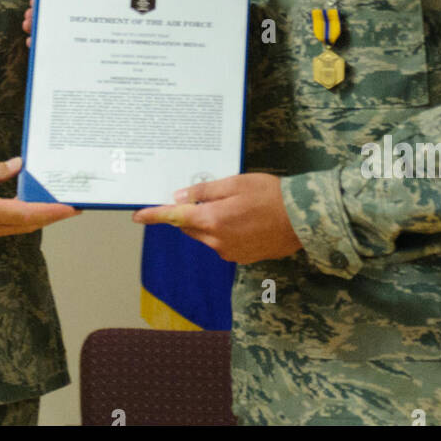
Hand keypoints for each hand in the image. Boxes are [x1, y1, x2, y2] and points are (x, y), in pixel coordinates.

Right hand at [0, 157, 78, 246]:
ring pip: (15, 228)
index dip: (51, 211)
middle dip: (50, 216)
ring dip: (35, 217)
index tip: (72, 207)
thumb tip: (19, 166)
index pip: (26, 214)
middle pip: (26, 225)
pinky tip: (25, 206)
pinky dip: (18, 218)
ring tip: (54, 203)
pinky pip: (2, 228)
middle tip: (72, 204)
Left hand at [132, 173, 301, 263]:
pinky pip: (222, 243)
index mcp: (212, 219)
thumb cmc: (271, 194)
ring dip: (208, 222)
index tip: (137, 217)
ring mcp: (229, 252)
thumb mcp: (236, 183)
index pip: (174, 217)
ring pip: (206, 235)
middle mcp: (216, 241)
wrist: (303, 219)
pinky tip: (244, 220)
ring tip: (234, 205)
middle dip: (190, 213)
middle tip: (205, 195)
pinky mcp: (241, 258)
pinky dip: (224, 231)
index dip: (154, 216)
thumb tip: (180, 198)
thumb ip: (205, 191)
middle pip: (189, 226)